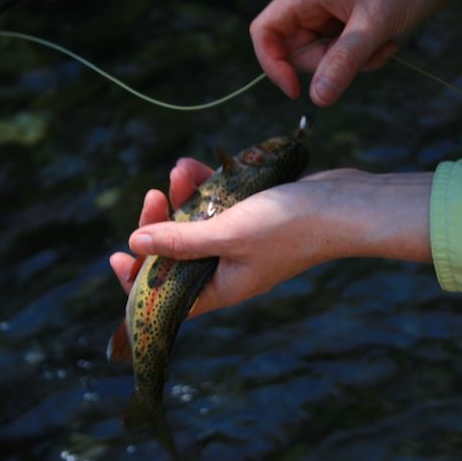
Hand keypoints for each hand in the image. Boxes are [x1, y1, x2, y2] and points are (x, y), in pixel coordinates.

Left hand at [110, 158, 432, 316]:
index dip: (139, 280)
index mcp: (221, 287)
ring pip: (196, 222)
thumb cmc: (291, 226)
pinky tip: (199, 165)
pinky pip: (217, 204)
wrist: (343, 205)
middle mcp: (227, 268)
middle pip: (177, 253)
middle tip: (152, 195)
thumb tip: (135, 245)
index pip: (167, 295)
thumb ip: (181, 242)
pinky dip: (206, 186)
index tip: (118, 257)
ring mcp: (240, 241)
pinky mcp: (252, 216)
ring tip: (181, 168)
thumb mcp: (229, 235)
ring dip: (183, 196)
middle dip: (160, 223)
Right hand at [249, 0, 461, 105]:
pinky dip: (363, 54)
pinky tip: (387, 42)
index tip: (296, 92)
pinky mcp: (349, 17)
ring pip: (324, 53)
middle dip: (329, 63)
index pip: (265, 30)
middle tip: (362, 57)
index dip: (272, 64)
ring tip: (382, 45)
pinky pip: (343, 49)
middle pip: (297, 48)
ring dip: (351, 61)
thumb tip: (317, 100)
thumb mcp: (375, 24)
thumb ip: (344, 62)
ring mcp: (332, 8)